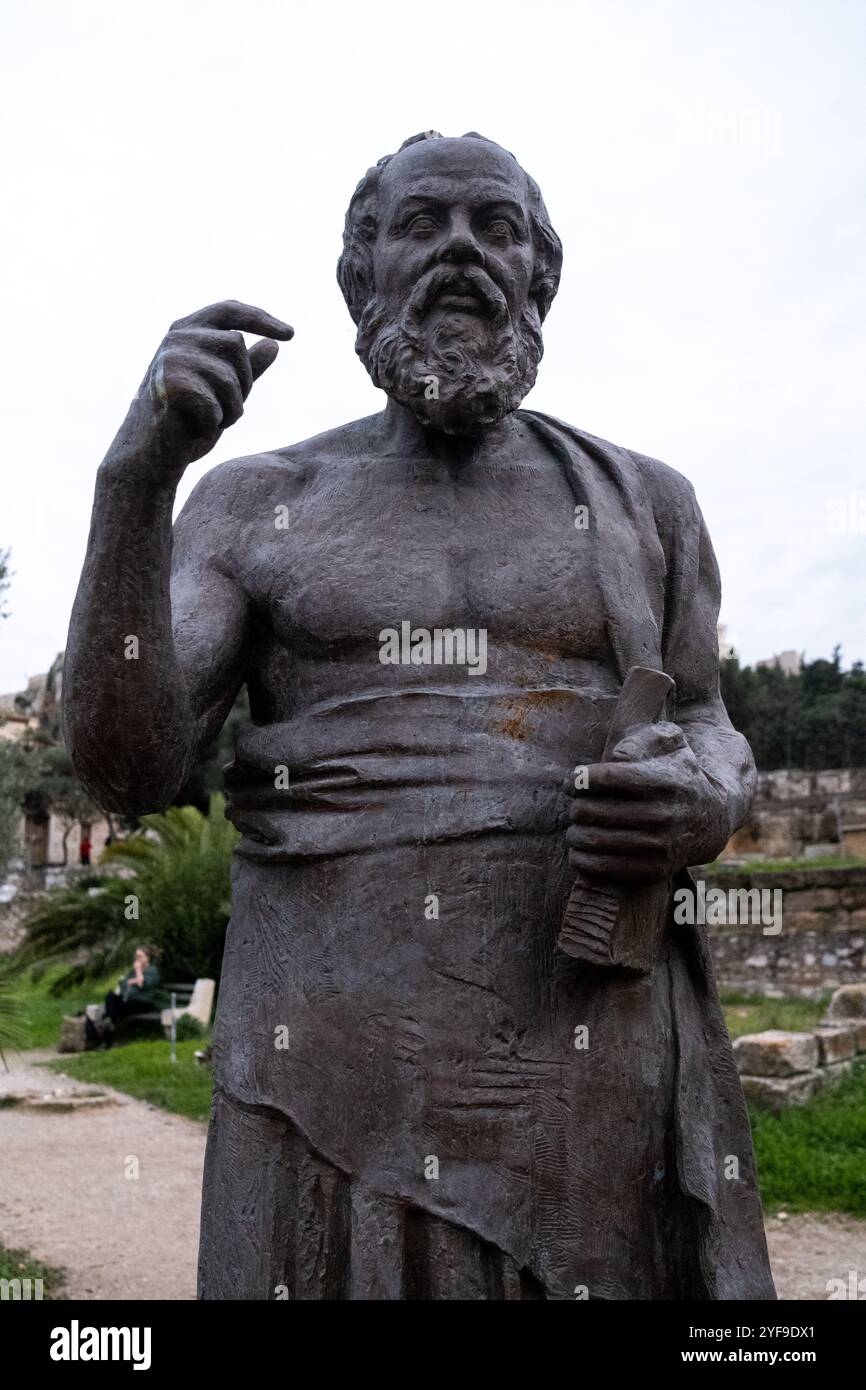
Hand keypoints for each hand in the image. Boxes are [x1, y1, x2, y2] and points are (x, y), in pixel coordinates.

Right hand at [114, 300, 293, 479]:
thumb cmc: (187, 419)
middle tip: (223, 406)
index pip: (229, 311)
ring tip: (209, 419)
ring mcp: (171, 358)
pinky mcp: (171, 384)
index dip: (261, 318)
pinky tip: (195, 428)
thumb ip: (247, 367)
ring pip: (230, 379)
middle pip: (236, 346)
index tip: (290, 334)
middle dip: (243, 382)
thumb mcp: (223, 390)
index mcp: (186, 330)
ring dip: (231, 409)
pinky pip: (216, 405)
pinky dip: (213, 424)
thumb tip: (274, 344)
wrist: (151, 451)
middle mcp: (176, 337)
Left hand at [563, 722, 730, 883]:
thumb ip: (643, 739)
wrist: (711, 817)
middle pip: (596, 811)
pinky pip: (606, 869)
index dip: (581, 779)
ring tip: (574, 827)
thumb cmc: (678, 773)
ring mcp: (661, 846)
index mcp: (666, 781)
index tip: (571, 782)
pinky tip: (579, 850)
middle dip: (576, 807)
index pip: (610, 778)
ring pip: (596, 841)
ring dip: (575, 834)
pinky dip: (584, 860)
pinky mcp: (656, 870)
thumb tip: (616, 756)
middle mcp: (665, 815)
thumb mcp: (671, 743)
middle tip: (574, 806)